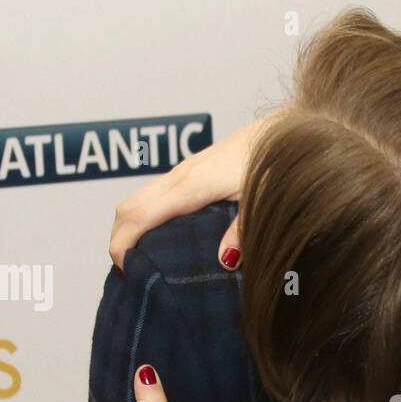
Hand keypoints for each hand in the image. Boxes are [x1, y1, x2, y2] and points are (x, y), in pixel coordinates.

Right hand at [109, 118, 267, 271]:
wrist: (283, 129)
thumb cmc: (275, 160)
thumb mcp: (264, 199)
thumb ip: (244, 229)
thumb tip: (224, 260)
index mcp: (192, 186)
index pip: (140, 214)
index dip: (122, 243)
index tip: (122, 270)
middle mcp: (180, 176)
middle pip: (129, 206)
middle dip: (117, 238)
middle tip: (124, 272)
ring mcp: (183, 172)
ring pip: (139, 198)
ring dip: (128, 227)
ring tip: (138, 260)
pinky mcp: (191, 172)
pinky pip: (154, 195)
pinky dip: (143, 216)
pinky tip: (160, 237)